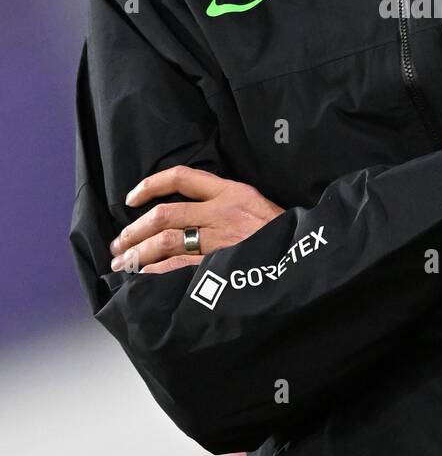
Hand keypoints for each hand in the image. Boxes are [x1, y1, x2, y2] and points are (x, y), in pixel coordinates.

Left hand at [108, 165, 285, 274]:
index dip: (150, 185)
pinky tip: (142, 277)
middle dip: (134, 230)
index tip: (131, 198)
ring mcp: (221, 240)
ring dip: (138, 253)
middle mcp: (223, 212)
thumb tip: (190, 214)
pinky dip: (155, 272)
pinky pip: (178, 267)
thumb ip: (227, 205)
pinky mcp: (221, 266)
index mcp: (233, 192)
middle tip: (119, 243)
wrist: (308, 256)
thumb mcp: (259, 206)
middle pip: (165, 215)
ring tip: (123, 262)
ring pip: (166, 241)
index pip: (182, 178)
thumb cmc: (283, 234)